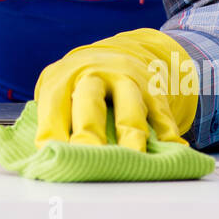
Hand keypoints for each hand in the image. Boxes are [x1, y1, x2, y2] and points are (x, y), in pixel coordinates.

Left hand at [33, 28, 197, 152]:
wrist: (115, 54)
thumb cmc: (77, 86)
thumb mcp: (58, 92)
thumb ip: (53, 121)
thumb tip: (46, 162)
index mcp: (63, 78)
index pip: (54, 108)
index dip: (52, 135)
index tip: (54, 160)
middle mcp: (94, 75)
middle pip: (90, 103)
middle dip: (89, 134)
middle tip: (90, 164)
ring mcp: (126, 79)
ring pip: (130, 107)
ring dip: (132, 136)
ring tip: (134, 163)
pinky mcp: (153, 88)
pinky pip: (161, 112)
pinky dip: (167, 134)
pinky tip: (172, 153)